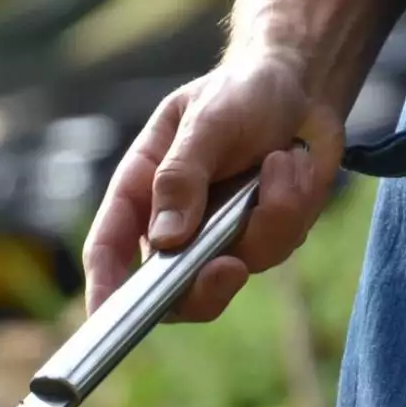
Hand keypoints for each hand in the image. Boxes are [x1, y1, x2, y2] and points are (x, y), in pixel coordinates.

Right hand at [82, 46, 345, 321]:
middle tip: (229, 267)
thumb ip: (182, 176)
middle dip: (203, 288)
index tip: (106, 319)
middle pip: (171, 290)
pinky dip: (293, 205)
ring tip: (281, 160)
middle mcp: (175, 223)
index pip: (109, 249)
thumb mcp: (205, 121)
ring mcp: (219, 236)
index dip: (103, 289)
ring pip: (236, 268)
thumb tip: (166, 240)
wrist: (301, 87)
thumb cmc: (239, 92)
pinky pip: (278, 246)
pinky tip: (292, 163)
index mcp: (141, 190)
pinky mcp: (263, 237)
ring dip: (268, 216)